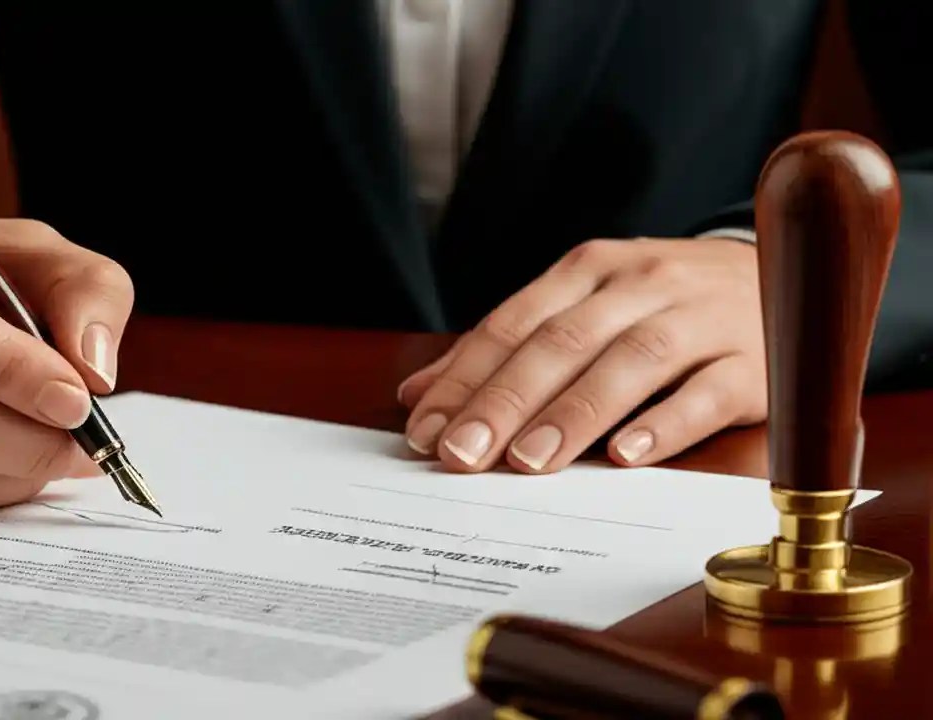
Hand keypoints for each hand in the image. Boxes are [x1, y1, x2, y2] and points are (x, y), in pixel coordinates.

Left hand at [397, 237, 766, 472]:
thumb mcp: (581, 308)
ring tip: (529, 462)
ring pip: (629, 362)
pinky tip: (627, 456)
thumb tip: (418, 395)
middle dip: (506, 401)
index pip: (513, 324)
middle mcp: (639, 284)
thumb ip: (504, 351)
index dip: (466, 378)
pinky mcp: (751, 359)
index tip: (428, 431)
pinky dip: (666, 423)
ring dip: (575, 413)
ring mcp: (698, 318)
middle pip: (562, 342)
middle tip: (463, 455)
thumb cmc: (661, 306)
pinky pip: (707, 392)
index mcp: (587, 270)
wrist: (783, 278)